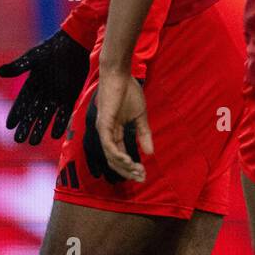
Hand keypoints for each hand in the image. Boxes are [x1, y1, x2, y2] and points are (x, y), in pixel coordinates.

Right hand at [0, 30, 90, 143]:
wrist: (76, 43)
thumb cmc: (53, 48)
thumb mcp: (34, 57)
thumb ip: (19, 66)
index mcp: (32, 83)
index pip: (22, 103)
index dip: (16, 114)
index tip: (9, 127)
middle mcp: (44, 92)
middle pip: (33, 113)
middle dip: (26, 126)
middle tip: (19, 140)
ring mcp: (58, 94)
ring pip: (47, 115)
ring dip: (41, 128)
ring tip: (34, 141)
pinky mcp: (71, 94)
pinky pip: (64, 112)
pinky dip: (60, 122)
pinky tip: (55, 134)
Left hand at [94, 66, 152, 182]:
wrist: (120, 76)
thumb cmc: (129, 92)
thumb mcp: (140, 116)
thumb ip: (143, 134)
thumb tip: (151, 152)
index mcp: (114, 132)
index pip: (121, 154)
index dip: (132, 165)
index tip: (144, 174)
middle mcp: (106, 134)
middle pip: (115, 159)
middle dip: (128, 171)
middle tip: (142, 178)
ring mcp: (104, 130)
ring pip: (111, 155)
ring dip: (124, 166)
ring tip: (137, 171)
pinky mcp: (103, 124)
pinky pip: (109, 145)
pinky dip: (118, 155)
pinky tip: (129, 160)